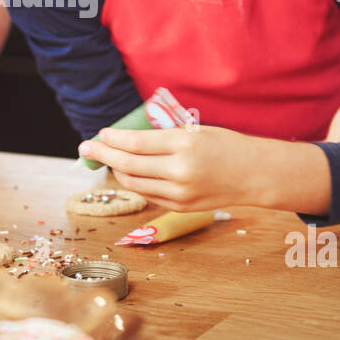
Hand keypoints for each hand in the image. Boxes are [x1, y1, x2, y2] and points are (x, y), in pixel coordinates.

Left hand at [77, 124, 264, 212]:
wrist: (254, 175)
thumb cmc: (226, 145)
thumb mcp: (195, 131)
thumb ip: (162, 137)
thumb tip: (125, 140)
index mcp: (184, 145)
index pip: (136, 143)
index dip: (112, 139)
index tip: (100, 133)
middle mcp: (179, 171)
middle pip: (128, 165)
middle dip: (102, 155)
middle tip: (85, 147)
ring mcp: (179, 193)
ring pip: (133, 183)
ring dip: (116, 170)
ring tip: (107, 159)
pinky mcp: (180, 207)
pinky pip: (147, 194)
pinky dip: (135, 182)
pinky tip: (130, 172)